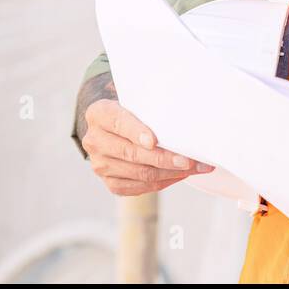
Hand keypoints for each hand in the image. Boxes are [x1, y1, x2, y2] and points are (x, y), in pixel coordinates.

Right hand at [81, 98, 212, 196]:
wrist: (113, 126)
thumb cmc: (132, 110)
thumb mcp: (136, 101)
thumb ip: (150, 110)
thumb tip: (182, 124)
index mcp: (99, 113)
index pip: (119, 123)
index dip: (136, 132)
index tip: (154, 141)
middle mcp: (95, 140)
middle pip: (132, 153)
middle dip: (164, 158)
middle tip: (189, 161)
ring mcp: (100, 164)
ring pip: (139, 173)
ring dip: (170, 173)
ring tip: (194, 169)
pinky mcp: (109, 182)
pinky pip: (138, 187)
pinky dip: (162, 183)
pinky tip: (179, 176)